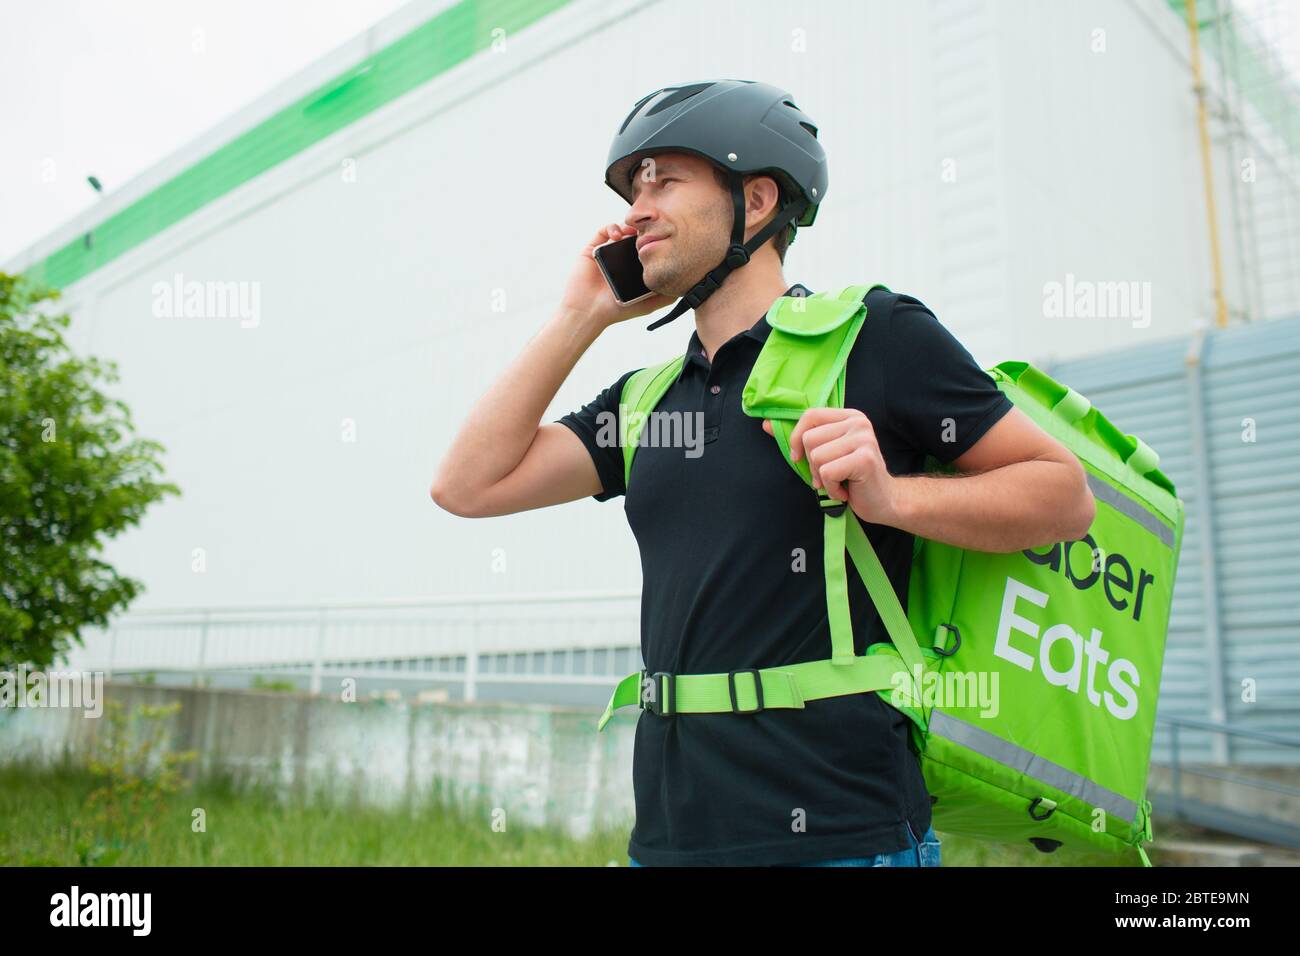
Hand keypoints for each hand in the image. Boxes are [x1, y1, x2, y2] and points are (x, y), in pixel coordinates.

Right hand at [559, 223, 675, 327]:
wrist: (589, 311)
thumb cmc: (616, 310)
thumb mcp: (648, 305)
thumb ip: (665, 296)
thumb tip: (684, 287)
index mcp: (633, 269)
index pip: (647, 249)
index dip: (654, 241)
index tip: (663, 238)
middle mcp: (621, 259)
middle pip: (635, 237)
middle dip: (643, 231)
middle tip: (651, 230)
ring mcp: (607, 252)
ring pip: (621, 230)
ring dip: (629, 226)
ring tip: (634, 231)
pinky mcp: (593, 248)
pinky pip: (604, 230)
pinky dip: (612, 227)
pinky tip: (618, 235)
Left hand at [762, 407, 902, 524]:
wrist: (883, 501)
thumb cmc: (851, 478)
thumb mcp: (825, 453)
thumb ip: (800, 438)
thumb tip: (767, 425)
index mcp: (849, 416)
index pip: (810, 415)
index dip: (796, 437)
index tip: (797, 457)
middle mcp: (858, 423)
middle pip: (810, 439)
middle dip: (812, 464)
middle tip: (830, 475)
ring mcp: (863, 439)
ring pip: (816, 457)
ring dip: (822, 478)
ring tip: (839, 482)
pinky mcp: (865, 458)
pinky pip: (826, 472)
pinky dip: (831, 488)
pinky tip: (845, 491)